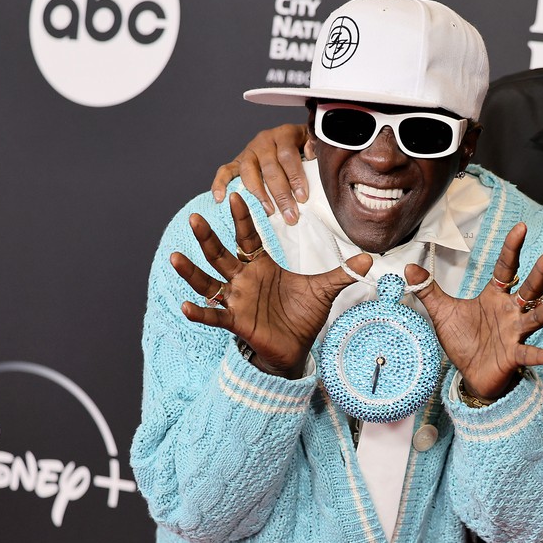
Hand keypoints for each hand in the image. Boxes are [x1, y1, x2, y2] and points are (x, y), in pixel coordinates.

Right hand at [171, 192, 370, 376]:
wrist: (297, 348)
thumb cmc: (303, 315)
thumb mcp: (324, 290)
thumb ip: (342, 272)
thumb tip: (368, 258)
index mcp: (262, 266)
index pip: (248, 238)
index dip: (242, 218)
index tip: (234, 195)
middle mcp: (243, 280)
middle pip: (221, 254)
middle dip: (208, 237)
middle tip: (195, 216)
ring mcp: (237, 300)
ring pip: (209, 282)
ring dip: (192, 272)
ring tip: (175, 257)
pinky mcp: (236, 322)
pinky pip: (215, 316)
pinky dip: (200, 312)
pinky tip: (186, 307)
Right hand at [211, 124, 311, 224]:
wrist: (288, 139)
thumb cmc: (303, 146)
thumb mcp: (312, 141)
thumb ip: (314, 145)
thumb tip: (311, 153)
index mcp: (284, 134)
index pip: (288, 156)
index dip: (295, 177)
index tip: (302, 198)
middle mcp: (264, 140)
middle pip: (270, 168)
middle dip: (281, 194)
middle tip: (290, 215)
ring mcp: (248, 151)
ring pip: (249, 172)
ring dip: (258, 194)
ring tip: (268, 212)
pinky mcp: (236, 162)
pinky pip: (224, 171)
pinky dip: (220, 184)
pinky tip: (220, 199)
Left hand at [407, 223, 542, 399]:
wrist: (470, 375)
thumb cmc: (463, 341)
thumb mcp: (443, 312)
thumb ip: (429, 289)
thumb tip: (408, 267)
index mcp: (495, 296)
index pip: (506, 267)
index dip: (512, 248)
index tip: (521, 227)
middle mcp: (510, 311)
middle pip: (530, 288)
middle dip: (542, 271)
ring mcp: (515, 333)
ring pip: (536, 318)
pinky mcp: (514, 356)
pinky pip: (529, 354)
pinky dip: (541, 355)